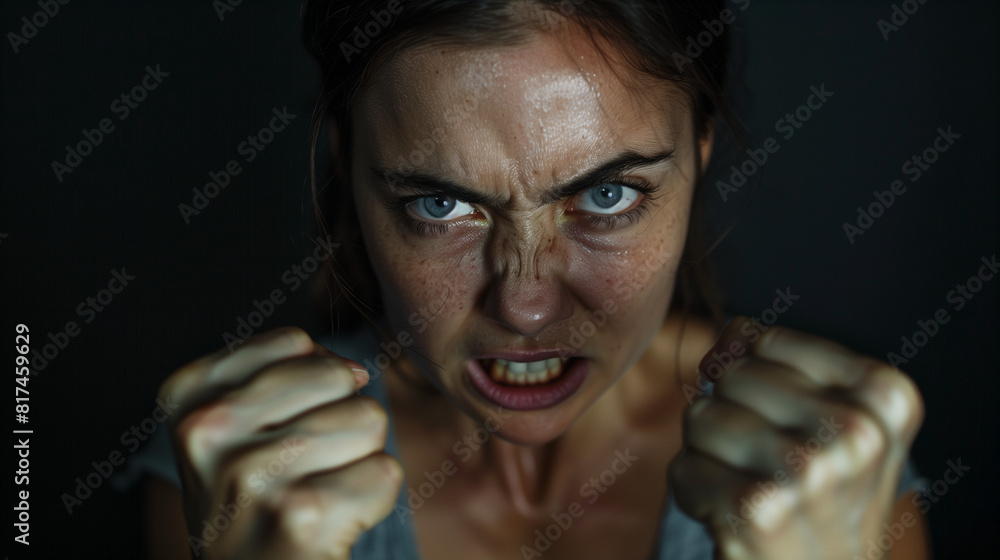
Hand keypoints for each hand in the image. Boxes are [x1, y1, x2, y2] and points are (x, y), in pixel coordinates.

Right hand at [159, 327, 402, 559]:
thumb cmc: (252, 505)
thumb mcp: (232, 429)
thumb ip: (286, 373)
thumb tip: (355, 370)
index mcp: (188, 396)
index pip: (295, 342)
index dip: (311, 388)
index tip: (278, 436)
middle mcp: (208, 430)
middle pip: (337, 377)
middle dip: (339, 421)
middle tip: (303, 471)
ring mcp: (252, 473)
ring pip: (368, 419)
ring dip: (357, 460)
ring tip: (315, 496)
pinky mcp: (301, 514)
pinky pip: (384, 471)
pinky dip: (373, 499)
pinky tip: (332, 522)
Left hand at [669, 317, 923, 558]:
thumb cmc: (821, 494)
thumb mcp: (829, 413)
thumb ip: (775, 357)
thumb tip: (725, 337)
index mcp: (885, 395)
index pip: (763, 339)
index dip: (752, 381)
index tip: (787, 428)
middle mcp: (856, 430)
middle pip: (728, 375)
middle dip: (729, 416)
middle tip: (769, 467)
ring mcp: (807, 469)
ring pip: (699, 415)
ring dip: (708, 455)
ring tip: (753, 489)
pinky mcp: (758, 507)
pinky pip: (683, 466)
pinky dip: (693, 492)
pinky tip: (734, 516)